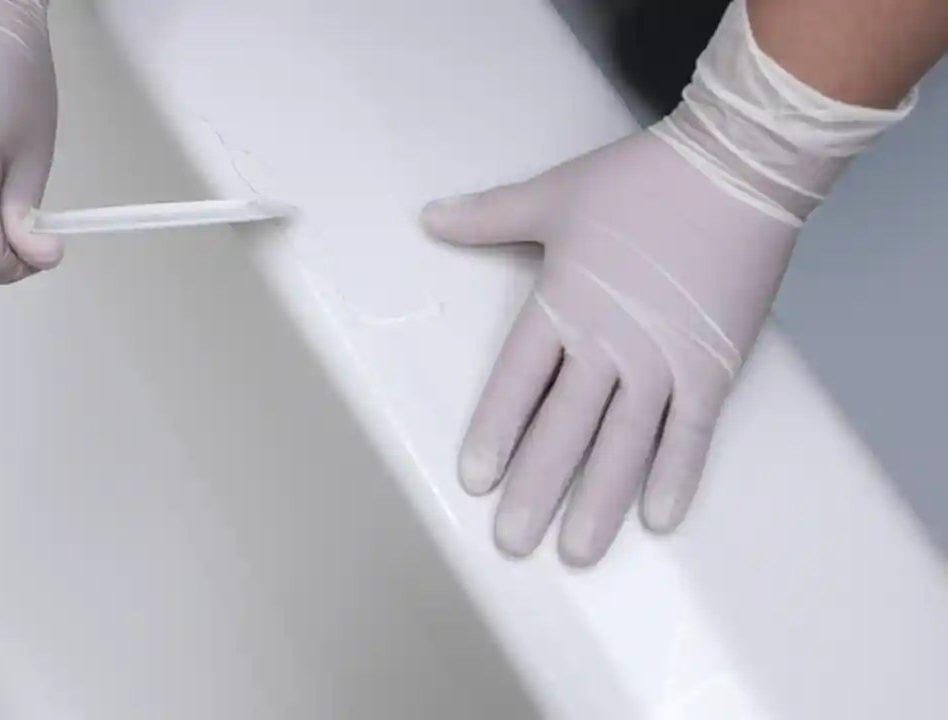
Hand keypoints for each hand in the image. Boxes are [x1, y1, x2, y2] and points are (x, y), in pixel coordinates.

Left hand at [422, 0, 911, 566]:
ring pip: (624, 445)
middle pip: (564, 429)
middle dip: (536, 489)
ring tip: (577, 552)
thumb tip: (428, 218)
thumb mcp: (553, 196)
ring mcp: (664, 360)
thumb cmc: (642, 180)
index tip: (475, 480)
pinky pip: (692, 433)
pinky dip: (676, 476)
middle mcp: (608, 343)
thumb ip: (488, 217)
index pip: (516, 383)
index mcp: (562, 305)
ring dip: (599, 502)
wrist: (739, 165)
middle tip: (513, 542)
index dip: (495, 432)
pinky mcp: (714, 365)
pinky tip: (658, 519)